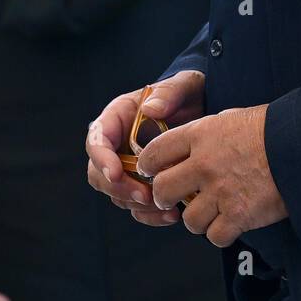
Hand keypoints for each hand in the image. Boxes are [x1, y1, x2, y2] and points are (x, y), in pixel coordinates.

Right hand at [86, 70, 205, 227]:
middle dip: (119, 188)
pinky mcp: (142, 184)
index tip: (115, 173)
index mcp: (117, 118)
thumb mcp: (183, 86)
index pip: (97, 141)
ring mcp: (127, 167)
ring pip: (117, 194)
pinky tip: (171, 214)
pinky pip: (136, 207)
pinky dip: (149, 214)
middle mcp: (116, 145)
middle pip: (99, 174)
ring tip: (164, 205)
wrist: (203, 111)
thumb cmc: (188, 94)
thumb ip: (168, 93)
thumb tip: (150, 110)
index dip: (101, 159)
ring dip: (136, 204)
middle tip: (145, 196)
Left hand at [136, 104, 287, 246]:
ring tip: (212, 211)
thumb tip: (190, 144)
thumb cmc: (271, 128)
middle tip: (172, 198)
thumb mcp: (231, 117)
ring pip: (188, 220)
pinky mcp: (238, 215)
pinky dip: (221, 233)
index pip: (154, 153)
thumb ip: (206, 133)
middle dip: (163, 197)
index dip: (148, 165)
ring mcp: (220, 191)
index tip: (151, 172)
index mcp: (200, 135)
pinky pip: (214, 236)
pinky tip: (231, 222)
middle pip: (161, 190)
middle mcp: (204, 164)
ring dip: (198, 219)